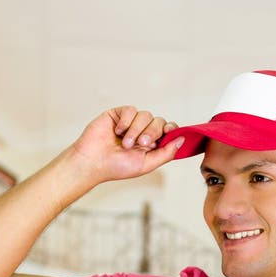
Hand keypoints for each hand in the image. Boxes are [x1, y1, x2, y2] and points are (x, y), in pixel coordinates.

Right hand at [69, 107, 183, 186]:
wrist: (93, 161)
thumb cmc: (117, 167)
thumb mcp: (146, 164)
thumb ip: (166, 153)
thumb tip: (182, 139)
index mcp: (151, 144)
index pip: (168, 130)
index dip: (171, 129)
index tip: (168, 132)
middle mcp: (142, 131)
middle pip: (159, 121)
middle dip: (152, 133)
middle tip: (141, 144)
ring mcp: (130, 122)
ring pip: (145, 115)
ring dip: (136, 130)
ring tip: (125, 143)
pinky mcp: (118, 114)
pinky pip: (131, 110)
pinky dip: (126, 121)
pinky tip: (118, 131)